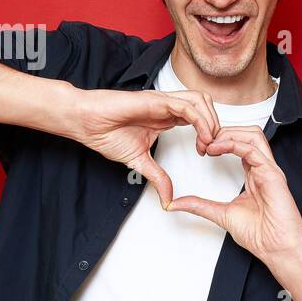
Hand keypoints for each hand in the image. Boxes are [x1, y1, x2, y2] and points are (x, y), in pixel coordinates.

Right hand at [67, 87, 219, 207]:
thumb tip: (168, 200)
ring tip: (209, 143)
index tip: (206, 153)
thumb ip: (158, 178)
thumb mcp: (139, 162)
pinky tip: (201, 138)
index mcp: (166, 118)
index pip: (199, 118)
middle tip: (213, 148)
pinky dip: (200, 121)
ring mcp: (163, 102)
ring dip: (211, 121)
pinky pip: (187, 107)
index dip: (209, 134)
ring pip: (201, 101)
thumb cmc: (106, 133)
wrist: (86, 122)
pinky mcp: (156, 100)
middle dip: (216, 126)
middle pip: (206, 106)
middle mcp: (168, 107)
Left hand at [165, 125, 301, 265]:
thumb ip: (200, 205)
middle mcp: (263, 169)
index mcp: (254, 175)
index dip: (219, 141)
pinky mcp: (272, 174)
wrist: (277, 249)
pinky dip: (233, 144)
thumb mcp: (221, 215)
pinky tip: (217, 149)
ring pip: (253, 134)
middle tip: (203, 141)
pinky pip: (253, 149)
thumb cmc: (261, 235)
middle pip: (247, 134)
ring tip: (210, 143)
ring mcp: (269, 170)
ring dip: (229, 133)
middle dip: (223, 131)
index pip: (239, 145)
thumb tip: (176, 203)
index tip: (201, 148)